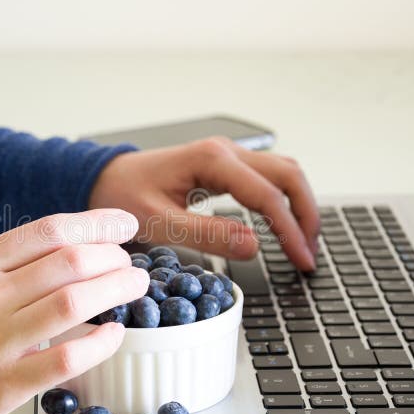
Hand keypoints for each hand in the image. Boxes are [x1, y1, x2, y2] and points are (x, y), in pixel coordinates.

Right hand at [0, 209, 148, 413]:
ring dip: (116, 289)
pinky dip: (100, 342)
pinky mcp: (4, 385)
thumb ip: (4, 265)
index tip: (124, 224)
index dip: (96, 224)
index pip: (47, 231)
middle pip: (68, 262)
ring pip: (74, 301)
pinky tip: (114, 334)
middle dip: (113, 257)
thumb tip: (67, 250)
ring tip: (135, 287)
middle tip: (131, 264)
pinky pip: (67, 357)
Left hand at [89, 137, 319, 269]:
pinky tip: (284, 226)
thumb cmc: (123, 196)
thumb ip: (206, 234)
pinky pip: (266, 177)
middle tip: (310, 255)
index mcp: (211, 161)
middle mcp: (225, 152)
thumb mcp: (159, 222)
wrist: (104, 178)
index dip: (291, 230)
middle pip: (287, 175)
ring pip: (283, 172)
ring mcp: (226, 156)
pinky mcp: (224, 166)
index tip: (302, 261)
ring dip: (300, 205)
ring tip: (304, 244)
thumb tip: (254, 246)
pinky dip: (283, 200)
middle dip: (306, 215)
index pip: (267, 196)